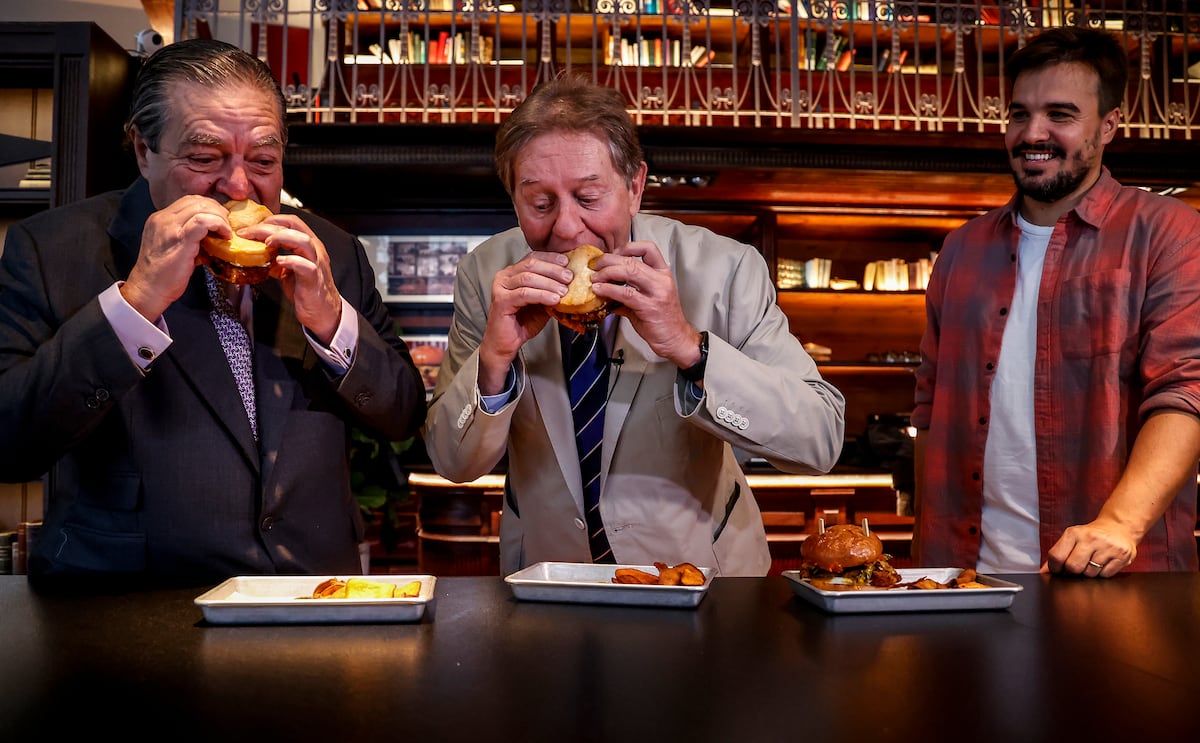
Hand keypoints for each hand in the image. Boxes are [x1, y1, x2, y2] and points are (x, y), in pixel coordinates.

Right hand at [121, 195, 228, 321]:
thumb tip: (210, 234)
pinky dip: (219, 224)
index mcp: (159, 219)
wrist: (148, 290)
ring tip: (226, 230)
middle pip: (196, 201)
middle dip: (217, 209)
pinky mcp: (180, 239)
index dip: (208, 206)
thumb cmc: (162, 274)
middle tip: (227, 224)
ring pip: (201, 207)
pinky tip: (225, 235)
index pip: (188, 201)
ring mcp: (170, 228)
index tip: (220, 219)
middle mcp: (163, 219)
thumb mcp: (171, 247)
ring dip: (220, 217)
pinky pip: (204, 221)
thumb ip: (186, 236)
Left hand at [244, 215, 342, 344]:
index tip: (252, 227)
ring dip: (281, 238)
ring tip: (265, 244)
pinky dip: (290, 261)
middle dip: (266, 227)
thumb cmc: (307, 290)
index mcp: (309, 245)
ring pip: (303, 241)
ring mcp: (316, 263)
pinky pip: (305, 266)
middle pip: (293, 227)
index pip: (291, 221)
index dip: (271, 220)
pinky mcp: (313, 279)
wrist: (323, 312)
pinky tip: (278, 262)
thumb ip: (277, 258)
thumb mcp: (289, 270)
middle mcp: (315, 250)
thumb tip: (256, 253)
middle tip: (247, 233)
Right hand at [478, 250, 569, 393]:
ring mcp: (501, 288)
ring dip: (549, 283)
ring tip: (564, 290)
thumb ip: (550, 289)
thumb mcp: (541, 302)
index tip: (567, 262)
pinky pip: (524, 294)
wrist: (506, 343)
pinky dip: (541, 295)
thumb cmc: (522, 322)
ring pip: (528, 278)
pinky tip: (554, 299)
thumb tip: (570, 281)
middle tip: (569, 277)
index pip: (533, 257)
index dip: (551, 258)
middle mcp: (504, 277)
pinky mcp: (501, 301)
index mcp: (513, 272)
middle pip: (531, 264)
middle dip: (553, 269)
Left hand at [594, 240, 699, 367]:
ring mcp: (657, 292)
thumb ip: (629, 291)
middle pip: (632, 260)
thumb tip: (606, 289)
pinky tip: (600, 290)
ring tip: (595, 278)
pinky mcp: (649, 307)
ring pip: (629, 271)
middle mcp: (661, 279)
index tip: (613, 253)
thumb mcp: (648, 299)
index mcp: (663, 273)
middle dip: (609, 260)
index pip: (648, 248)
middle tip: (595, 265)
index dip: (628, 247)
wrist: (676, 339)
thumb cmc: (663, 320)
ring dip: (607, 273)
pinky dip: (609, 289)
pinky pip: (625, 293)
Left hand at [1043, 516, 1137, 577]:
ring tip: (1093, 561)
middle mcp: (1091, 538)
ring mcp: (1108, 547)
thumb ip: (1057, 554)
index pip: (1056, 556)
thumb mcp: (1072, 538)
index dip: (1054, 568)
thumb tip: (1044, 572)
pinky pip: (1106, 575)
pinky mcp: (1122, 555)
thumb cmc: (1090, 535)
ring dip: (1089, 572)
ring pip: (1090, 573)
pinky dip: (1103, 573)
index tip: (1058, 569)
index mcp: (1074, 533)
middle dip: (1073, 572)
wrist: (1118, 527)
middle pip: (1073, 568)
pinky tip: (1104, 562)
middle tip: (1077, 566)